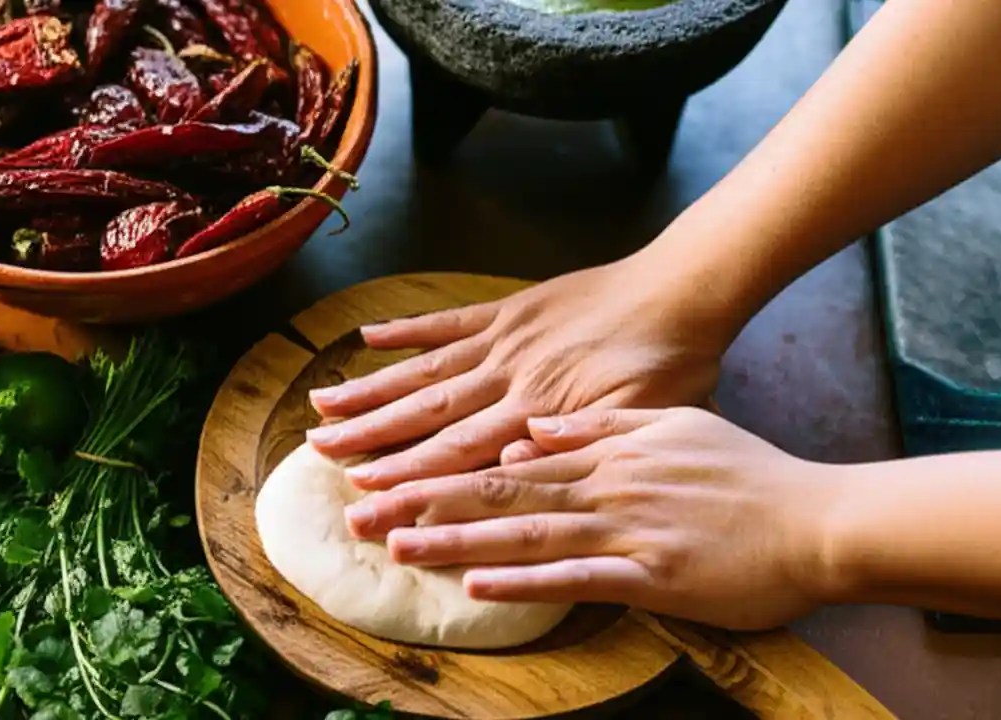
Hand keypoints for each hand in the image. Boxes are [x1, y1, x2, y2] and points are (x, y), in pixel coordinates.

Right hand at [306, 259, 731, 488]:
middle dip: (370, 440)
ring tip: (321, 406)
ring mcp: (504, 338)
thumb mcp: (644, 419)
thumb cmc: (673, 363)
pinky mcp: (509, 308)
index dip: (408, 479)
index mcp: (539, 411)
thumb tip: (517, 465)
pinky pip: (449, 320)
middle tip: (316, 458)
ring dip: (372, 389)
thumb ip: (581, 443)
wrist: (683, 290)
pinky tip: (367, 338)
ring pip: (426, 370)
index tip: (363, 499)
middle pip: (428, 415)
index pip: (461, 455)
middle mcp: (509, 376)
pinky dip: (408, 331)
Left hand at [343, 408, 844, 629]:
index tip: (386, 474)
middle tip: (361, 514)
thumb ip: (600, 429)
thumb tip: (537, 433)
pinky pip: (578, 576)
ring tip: (397, 546)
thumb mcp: (670, 429)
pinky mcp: (653, 575)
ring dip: (456, 538)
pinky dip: (525, 579)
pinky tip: (478, 582)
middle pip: (498, 492)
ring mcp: (626, 528)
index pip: (505, 457)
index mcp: (605, 451)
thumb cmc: (746, 476)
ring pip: (525, 531)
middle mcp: (603, 484)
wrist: (815, 519)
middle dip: (424, 503)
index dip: (441, 466)